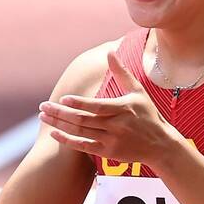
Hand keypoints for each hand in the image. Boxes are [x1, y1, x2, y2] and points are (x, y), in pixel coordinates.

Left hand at [37, 50, 175, 167]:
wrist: (160, 145)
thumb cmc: (148, 115)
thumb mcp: (138, 91)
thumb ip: (121, 72)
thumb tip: (110, 51)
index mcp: (123, 109)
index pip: (97, 106)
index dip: (79, 104)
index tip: (63, 98)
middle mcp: (117, 125)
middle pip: (83, 119)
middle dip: (60, 113)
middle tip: (43, 106)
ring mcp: (111, 140)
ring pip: (80, 132)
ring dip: (59, 124)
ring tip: (44, 116)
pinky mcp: (108, 152)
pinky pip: (84, 146)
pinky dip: (68, 140)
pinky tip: (55, 133)